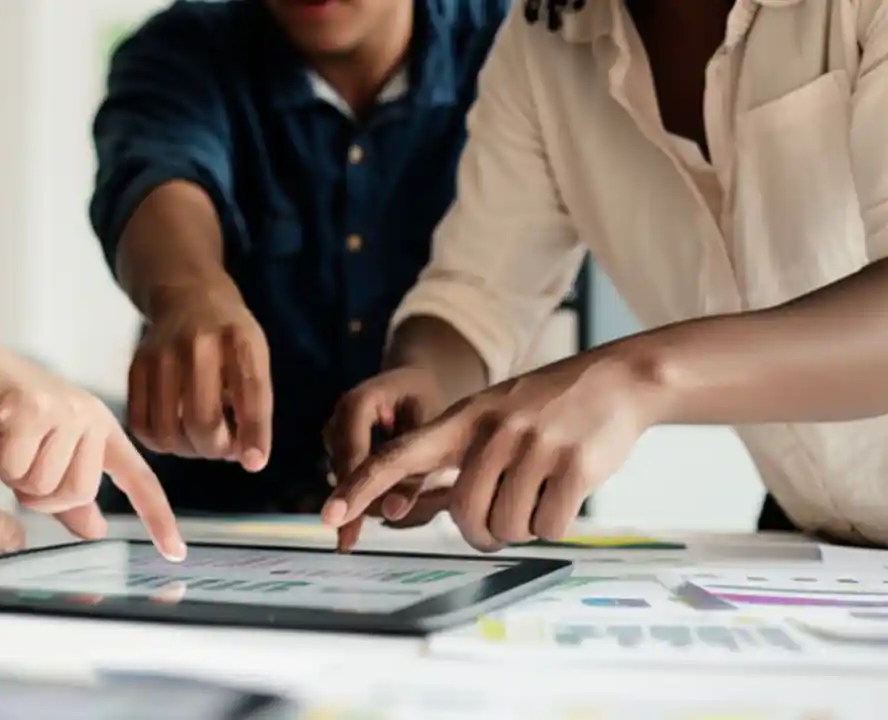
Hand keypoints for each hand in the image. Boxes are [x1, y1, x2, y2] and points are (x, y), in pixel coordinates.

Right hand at [0, 340, 186, 561]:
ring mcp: (63, 411)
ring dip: (11, 473)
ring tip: (3, 439)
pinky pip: (13, 468)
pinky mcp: (30, 409)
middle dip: (39, 493)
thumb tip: (97, 529)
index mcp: (100, 428)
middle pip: (77, 493)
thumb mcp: (42, 456)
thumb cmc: (1, 413)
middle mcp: (89, 417)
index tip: (175, 552)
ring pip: (42, 485)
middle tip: (17, 459)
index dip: (157, 516)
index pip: (139, 478)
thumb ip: (69, 495)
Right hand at [128, 283, 271, 470]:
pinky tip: (175, 433)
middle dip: (217, 448)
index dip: (254, 433)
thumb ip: (255, 403)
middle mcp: (198, 344)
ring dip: (188, 450)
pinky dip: (161, 442)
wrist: (186, 295)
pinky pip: (141, 426)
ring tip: (201, 439)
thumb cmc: (228, 336)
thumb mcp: (254, 355)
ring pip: (168, 432)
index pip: (250, 392)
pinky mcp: (135, 367)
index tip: (254, 463)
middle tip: (224, 446)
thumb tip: (248, 460)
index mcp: (238, 339)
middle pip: (202, 421)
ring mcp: (161, 355)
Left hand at [322, 351, 664, 550]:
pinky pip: (548, 527)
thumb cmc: (546, 408)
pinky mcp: (574, 466)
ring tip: (539, 492)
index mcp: (462, 420)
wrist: (618, 379)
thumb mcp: (491, 414)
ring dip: (522, 526)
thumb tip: (440, 513)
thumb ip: (459, 455)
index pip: (397, 455)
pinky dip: (554, 525)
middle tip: (500, 521)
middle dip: (481, 532)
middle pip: (464, 515)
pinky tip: (565, 494)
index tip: (329, 514)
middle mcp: (492, 431)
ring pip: (507, 527)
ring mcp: (534, 446)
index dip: (360, 486)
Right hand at [323, 366, 445, 550]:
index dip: (349, 490)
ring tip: (359, 529)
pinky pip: (347, 472)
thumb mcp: (429, 428)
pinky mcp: (339, 444)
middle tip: (348, 544)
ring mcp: (335, 430)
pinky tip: (372, 509)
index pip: (352, 452)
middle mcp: (339, 415)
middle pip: (341, 468)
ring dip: (356, 498)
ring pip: (341, 473)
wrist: (415, 379)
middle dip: (350, 503)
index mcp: (360, 402)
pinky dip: (360, 490)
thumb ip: (413, 470)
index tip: (341, 527)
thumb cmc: (426, 398)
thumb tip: (392, 513)